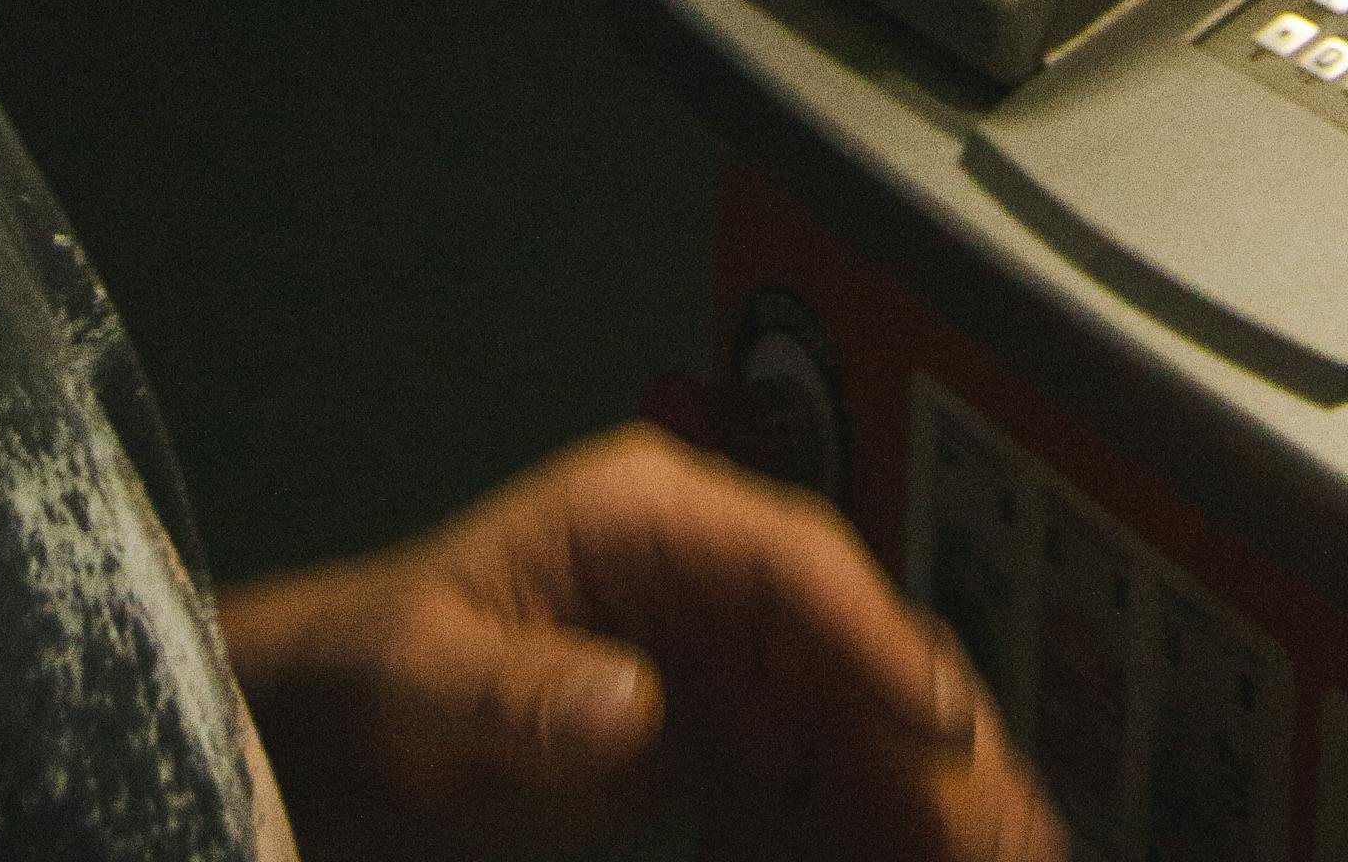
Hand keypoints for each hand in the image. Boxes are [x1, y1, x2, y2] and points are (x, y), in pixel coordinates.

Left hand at [221, 421, 1065, 861]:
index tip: (943, 725)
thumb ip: (520, 695)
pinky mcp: (725, 735)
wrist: (328, 730)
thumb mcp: (419, 682)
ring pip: (861, 727)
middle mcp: (710, 574)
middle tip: (1018, 838)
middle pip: (855, 651)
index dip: (878, 640)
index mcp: (648, 520)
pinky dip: (869, 834)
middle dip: (939, 746)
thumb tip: (631, 714)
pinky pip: (820, 787)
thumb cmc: (366, 678)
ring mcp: (727, 655)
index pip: (794, 562)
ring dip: (929, 802)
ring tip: (1011, 860)